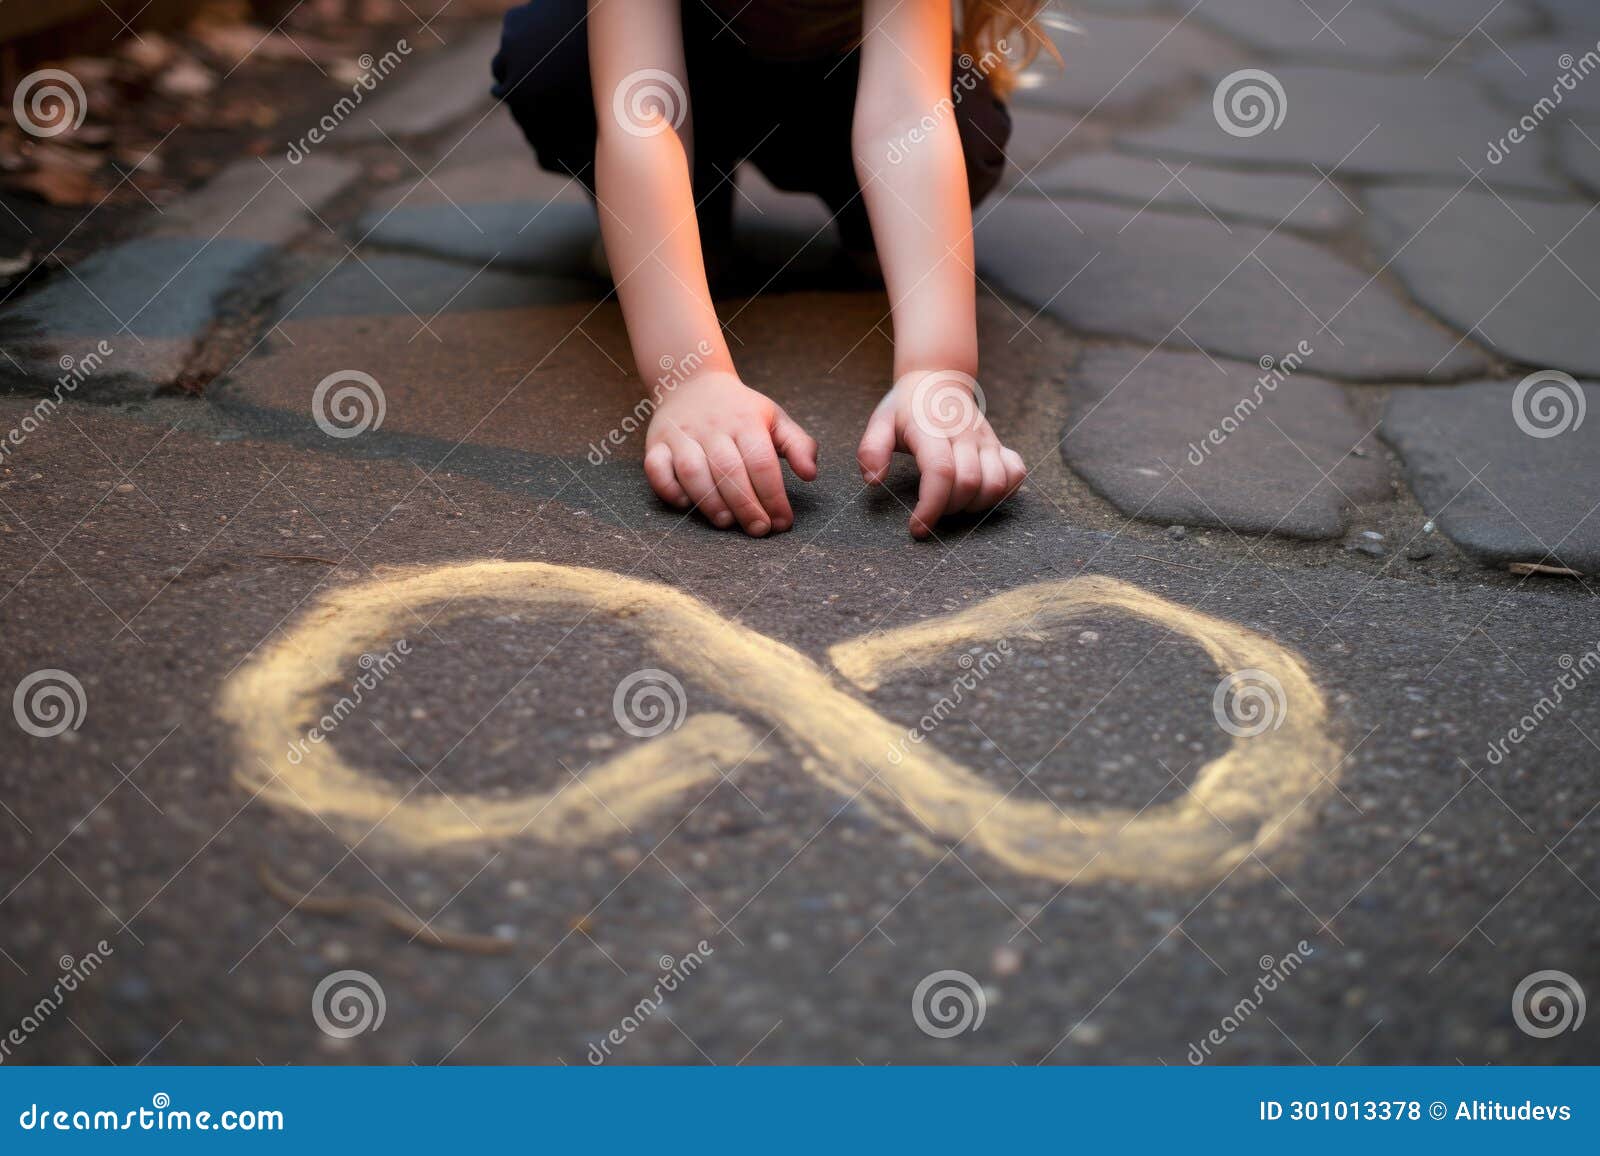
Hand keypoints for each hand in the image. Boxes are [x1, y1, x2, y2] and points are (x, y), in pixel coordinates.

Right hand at [644, 372, 818, 535]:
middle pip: (728, 470)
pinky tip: (686, 504)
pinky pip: (656, 468)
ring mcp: (681, 434)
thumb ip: (799, 445)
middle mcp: (712, 426)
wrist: (691, 382)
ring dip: (709, 501)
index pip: (761, 461)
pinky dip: (669, 489)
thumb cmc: (740, 410)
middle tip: (759, 530)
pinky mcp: (656, 443)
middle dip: (746, 505)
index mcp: (745, 421)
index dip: (773, 495)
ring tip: (727, 522)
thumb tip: (810, 475)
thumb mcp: (774, 419)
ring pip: (692, 471)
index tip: (782, 522)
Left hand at [856, 370, 1025, 538]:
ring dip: (975, 506)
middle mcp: (965, 434)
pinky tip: (980, 495)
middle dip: (949, 509)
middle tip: (931, 510)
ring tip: (953, 504)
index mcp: (933, 429)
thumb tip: (874, 481)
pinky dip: (1003, 493)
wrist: (938, 381)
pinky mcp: (999, 445)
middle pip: (969, 483)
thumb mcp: (880, 422)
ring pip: (996, 484)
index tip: (917, 528)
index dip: (931, 506)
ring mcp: (986, 439)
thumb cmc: (907, 408)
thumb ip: (871, 450)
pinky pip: (1016, 474)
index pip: (941, 472)